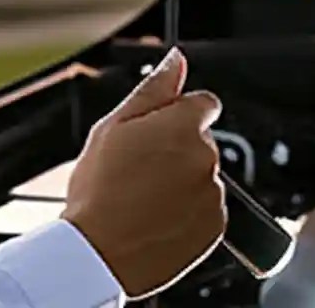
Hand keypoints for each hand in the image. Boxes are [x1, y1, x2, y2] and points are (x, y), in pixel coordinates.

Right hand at [62, 47, 226, 298]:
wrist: (98, 254)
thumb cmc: (98, 191)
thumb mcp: (114, 126)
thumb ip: (154, 88)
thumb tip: (177, 59)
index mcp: (184, 126)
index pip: (204, 103)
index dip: (179, 114)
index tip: (159, 132)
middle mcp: (207, 157)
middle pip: (202, 142)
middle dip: (178, 150)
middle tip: (140, 170)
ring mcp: (214, 194)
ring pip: (203, 176)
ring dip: (184, 182)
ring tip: (145, 199)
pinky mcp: (216, 226)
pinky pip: (207, 209)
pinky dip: (190, 212)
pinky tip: (158, 218)